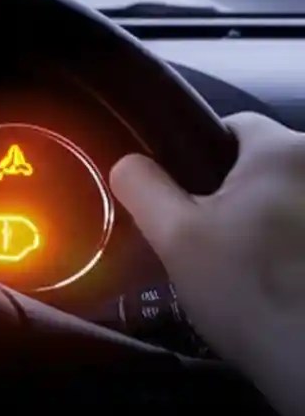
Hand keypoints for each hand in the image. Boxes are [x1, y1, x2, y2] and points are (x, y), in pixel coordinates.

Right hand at [110, 112, 304, 415]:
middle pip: (259, 168)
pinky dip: (285, 248)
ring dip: (262, 224)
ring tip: (238, 269)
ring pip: (282, 202)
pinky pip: (297, 230)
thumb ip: (142, 187)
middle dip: (230, 196)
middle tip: (203, 240)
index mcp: (284, 150)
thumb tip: (127, 164)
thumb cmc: (246, 288)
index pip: (232, 126)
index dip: (195, 156)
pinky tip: (271, 283)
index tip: (180, 199)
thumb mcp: (175, 236)